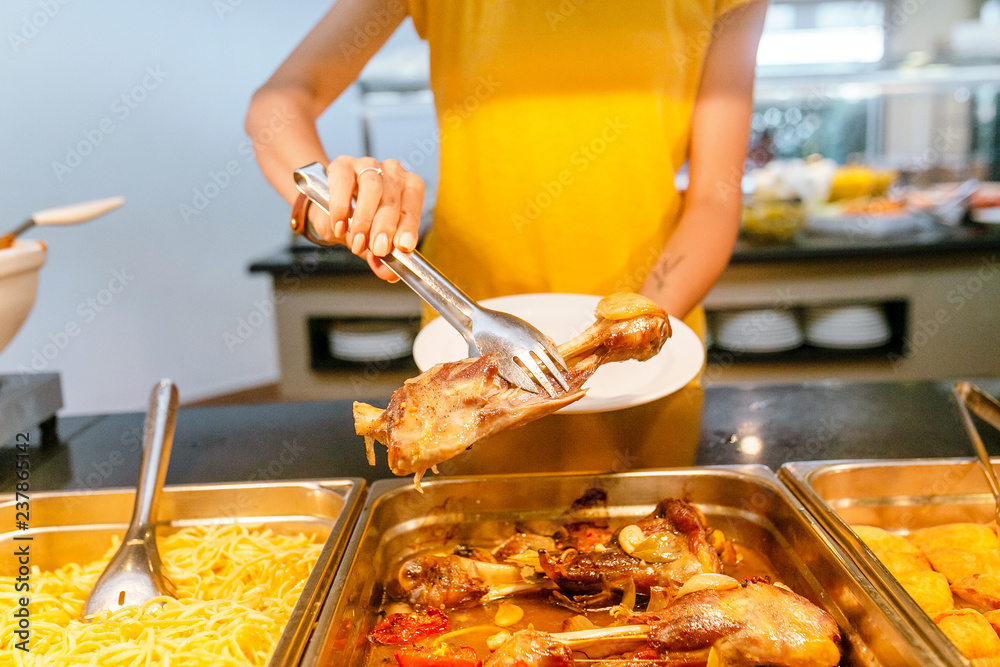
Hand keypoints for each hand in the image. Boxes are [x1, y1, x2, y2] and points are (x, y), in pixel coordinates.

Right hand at [313, 155, 424, 281]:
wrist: (325, 207)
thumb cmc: (356, 221)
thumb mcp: (370, 242)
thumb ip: (379, 257)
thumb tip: (389, 275)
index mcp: (407, 188)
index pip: (413, 206)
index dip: (409, 227)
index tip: (403, 247)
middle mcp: (391, 173)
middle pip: (392, 198)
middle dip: (385, 227)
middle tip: (378, 250)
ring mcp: (367, 165)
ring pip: (373, 187)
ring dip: (365, 218)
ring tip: (358, 242)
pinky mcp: (342, 164)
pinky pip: (343, 181)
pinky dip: (341, 206)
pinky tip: (339, 225)